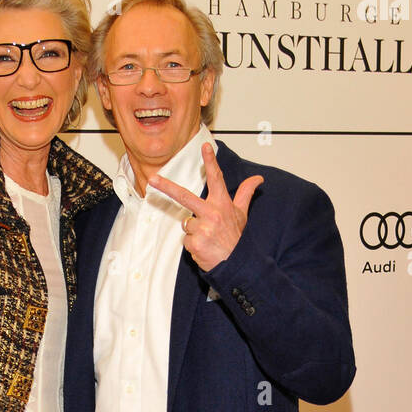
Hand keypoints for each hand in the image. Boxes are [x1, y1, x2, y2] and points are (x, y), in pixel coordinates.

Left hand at [148, 141, 262, 270]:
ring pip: (185, 223)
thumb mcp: (242, 214)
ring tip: (206, 237)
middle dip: (166, 187)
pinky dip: (192, 244)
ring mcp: (203, 228)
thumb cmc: (236, 238)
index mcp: (222, 204)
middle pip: (184, 197)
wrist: (236, 264)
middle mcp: (212, 214)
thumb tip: (258, 179)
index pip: (216, 178)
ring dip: (193, 230)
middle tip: (153, 180)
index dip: (210, 161)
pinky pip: (185, 239)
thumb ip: (246, 193)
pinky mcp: (195, 242)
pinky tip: (204, 247)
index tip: (205, 147)